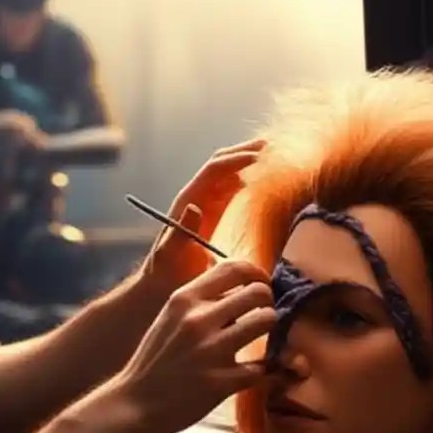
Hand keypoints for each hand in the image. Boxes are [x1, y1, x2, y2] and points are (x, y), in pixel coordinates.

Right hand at [111, 259, 275, 432]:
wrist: (134, 404)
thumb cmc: (154, 359)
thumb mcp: (169, 317)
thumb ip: (200, 300)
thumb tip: (238, 289)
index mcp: (184, 299)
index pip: (234, 268)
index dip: (257, 273)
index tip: (261, 284)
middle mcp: (199, 319)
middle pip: (258, 292)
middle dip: (267, 302)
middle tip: (262, 314)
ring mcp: (212, 350)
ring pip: (266, 320)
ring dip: (270, 329)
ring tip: (261, 338)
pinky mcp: (223, 381)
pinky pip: (262, 366)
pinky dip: (263, 369)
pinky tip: (253, 371)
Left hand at [141, 139, 265, 290]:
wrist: (160, 286)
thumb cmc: (166, 274)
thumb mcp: (172, 254)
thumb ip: (182, 232)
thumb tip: (195, 206)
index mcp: (189, 201)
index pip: (214, 170)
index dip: (236, 160)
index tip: (260, 157)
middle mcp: (197, 197)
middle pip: (221, 164)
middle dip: (243, 152)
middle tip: (270, 146)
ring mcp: (205, 204)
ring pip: (227, 174)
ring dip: (247, 162)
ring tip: (272, 157)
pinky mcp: (213, 214)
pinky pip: (231, 189)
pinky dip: (248, 179)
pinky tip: (264, 180)